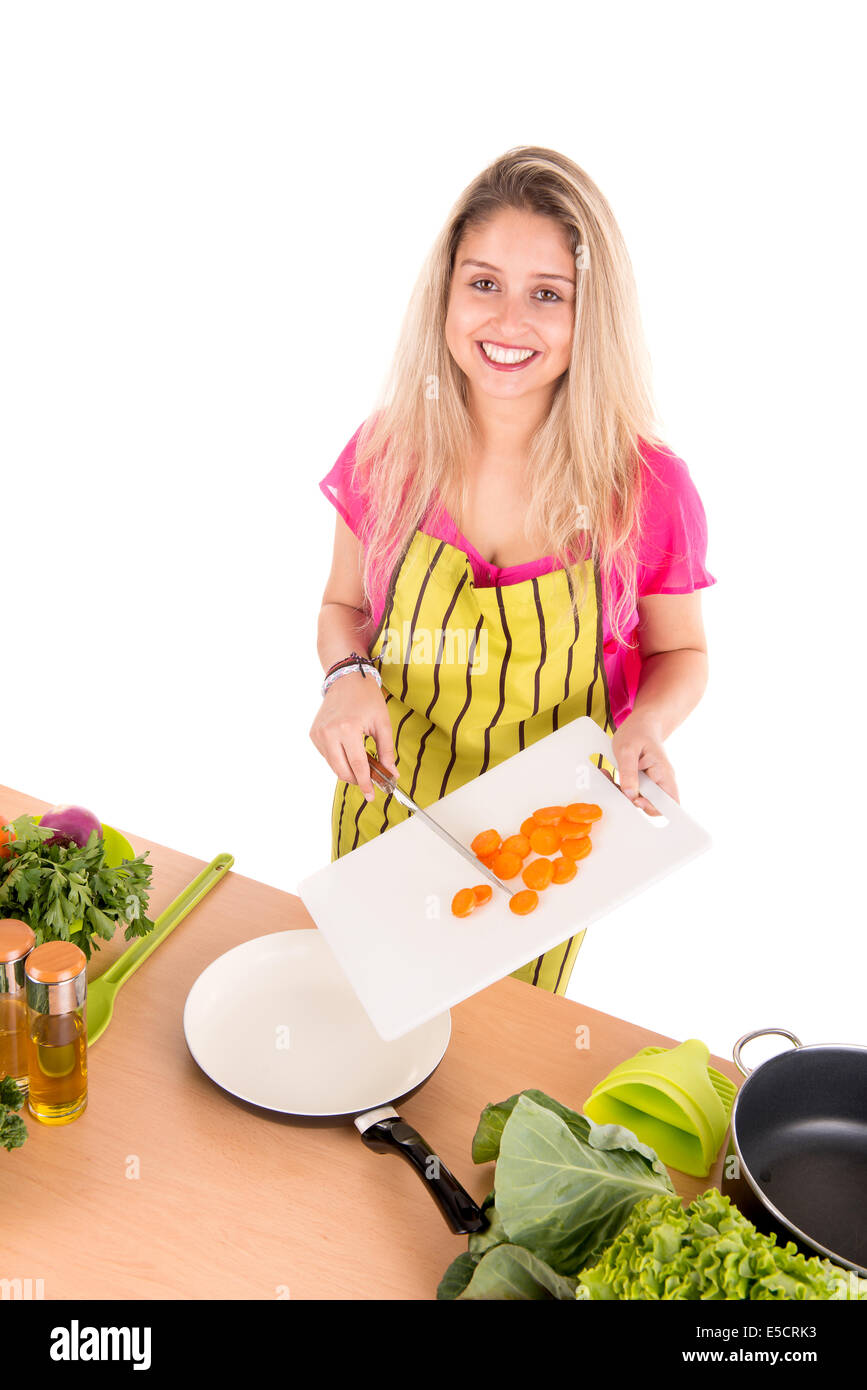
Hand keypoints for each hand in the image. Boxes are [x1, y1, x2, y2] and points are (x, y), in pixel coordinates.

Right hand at [309, 672, 398, 801]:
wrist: (346, 679)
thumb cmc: (366, 698)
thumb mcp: (382, 723)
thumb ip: (387, 751)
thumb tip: (392, 773)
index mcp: (347, 729)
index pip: (358, 766)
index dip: (366, 783)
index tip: (372, 795)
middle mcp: (329, 733)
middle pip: (342, 770)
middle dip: (357, 780)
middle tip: (369, 781)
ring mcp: (319, 734)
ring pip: (334, 766)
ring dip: (348, 770)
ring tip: (362, 763)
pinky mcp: (314, 734)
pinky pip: (327, 756)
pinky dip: (339, 759)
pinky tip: (349, 750)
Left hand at [610, 714, 678, 815]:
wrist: (642, 723)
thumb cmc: (638, 732)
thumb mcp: (628, 749)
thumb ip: (628, 772)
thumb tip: (630, 794)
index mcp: (663, 774)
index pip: (669, 803)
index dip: (653, 808)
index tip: (637, 801)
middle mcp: (661, 781)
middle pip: (651, 804)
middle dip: (631, 800)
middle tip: (617, 786)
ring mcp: (652, 782)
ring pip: (639, 799)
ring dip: (622, 793)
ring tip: (610, 777)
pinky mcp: (642, 781)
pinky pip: (632, 791)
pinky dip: (619, 786)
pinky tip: (610, 775)